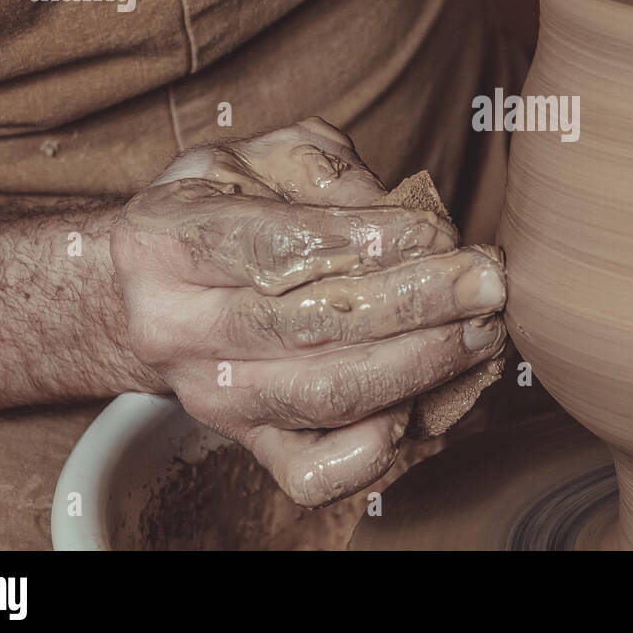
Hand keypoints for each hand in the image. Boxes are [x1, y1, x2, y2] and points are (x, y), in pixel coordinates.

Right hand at [110, 118, 506, 507]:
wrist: (143, 292)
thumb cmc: (223, 207)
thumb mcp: (260, 159)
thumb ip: (330, 173)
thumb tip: (414, 218)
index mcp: (169, 238)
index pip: (278, 247)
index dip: (368, 243)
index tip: (439, 233)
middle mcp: (179, 326)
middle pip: (313, 325)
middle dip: (419, 303)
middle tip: (489, 283)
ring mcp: (211, 395)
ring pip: (327, 395)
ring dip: (421, 366)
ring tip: (482, 332)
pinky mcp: (245, 443)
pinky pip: (313, 472)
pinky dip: (377, 449)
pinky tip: (426, 405)